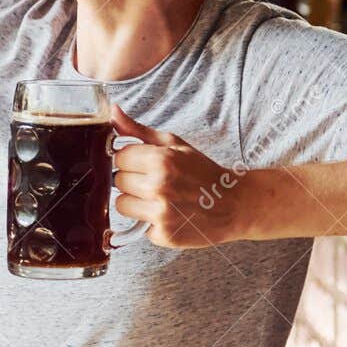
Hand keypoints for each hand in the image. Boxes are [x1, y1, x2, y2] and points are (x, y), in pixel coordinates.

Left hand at [110, 104, 252, 248]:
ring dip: (134, 201)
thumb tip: (113, 111)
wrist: (233, 205)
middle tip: (155, 181)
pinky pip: (137, 225)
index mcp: (162, 160)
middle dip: (133, 180)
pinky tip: (167, 214)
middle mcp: (159, 187)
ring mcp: (161, 214)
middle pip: (118, 181)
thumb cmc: (202, 172)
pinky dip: (148, 220)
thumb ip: (139, 131)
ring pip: (121, 204)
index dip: (131, 160)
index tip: (145, 164)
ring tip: (157, 198)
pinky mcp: (163, 235)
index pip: (119, 157)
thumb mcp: (174, 144)